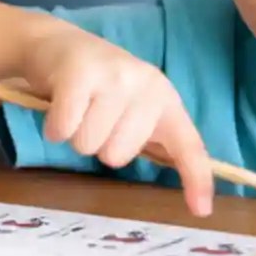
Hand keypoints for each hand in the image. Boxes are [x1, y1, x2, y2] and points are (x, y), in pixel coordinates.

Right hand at [23, 25, 213, 216]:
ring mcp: (113, 76)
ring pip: (88, 145)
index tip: (200, 211)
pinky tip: (58, 106)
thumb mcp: (134, 107)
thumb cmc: (99, 86)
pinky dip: (54, 127)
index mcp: (165, 98)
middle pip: (117, 156)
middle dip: (99, 144)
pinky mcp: (78, 73)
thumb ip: (153, 139)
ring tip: (78, 109)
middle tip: (94, 117)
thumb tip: (179, 187)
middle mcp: (146, 85)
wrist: (58, 44)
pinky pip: (63, 129)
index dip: (196, 178)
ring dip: (75, 134)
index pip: (187, 144)